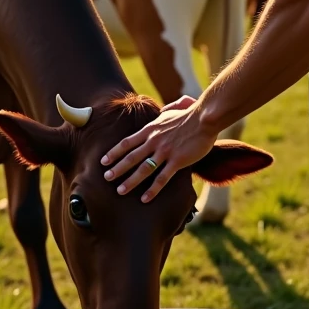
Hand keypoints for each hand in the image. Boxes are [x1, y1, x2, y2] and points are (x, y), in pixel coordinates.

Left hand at [100, 100, 216, 200]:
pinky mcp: (177, 161)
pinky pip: (162, 178)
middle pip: (131, 157)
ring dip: (130, 181)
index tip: (104, 160)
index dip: (114, 152)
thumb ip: (163, 113)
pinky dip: (152, 189)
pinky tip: (145, 198)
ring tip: (120, 191)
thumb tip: (161, 111)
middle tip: (106, 178)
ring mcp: (165, 151)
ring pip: (143, 170)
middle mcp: (154, 141)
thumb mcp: (171, 110)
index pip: (127, 142)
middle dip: (117, 168)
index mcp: (151, 129)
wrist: (205, 117)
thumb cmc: (191, 113)